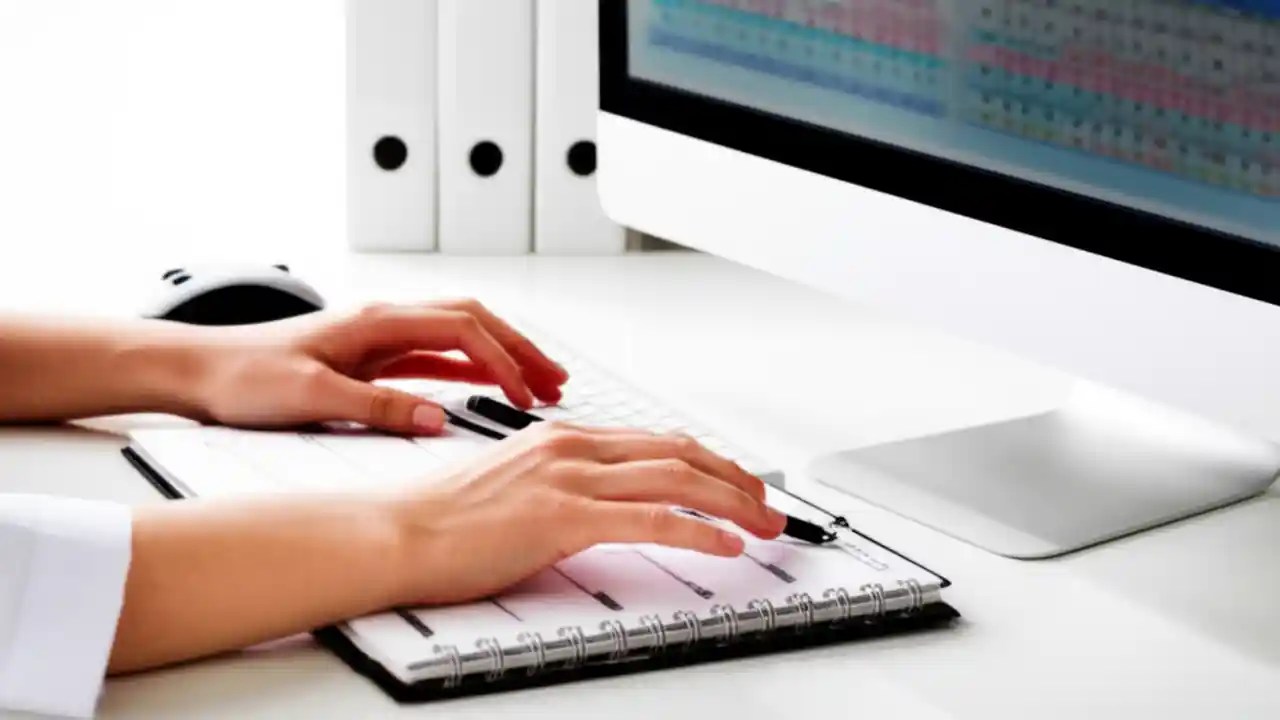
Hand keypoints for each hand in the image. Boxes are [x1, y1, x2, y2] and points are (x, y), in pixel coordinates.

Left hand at [192, 299, 566, 434]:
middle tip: (558, 380)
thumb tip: (439, 418)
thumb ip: (379, 408)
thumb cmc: (242, 377)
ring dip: (501, 357)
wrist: (197, 370)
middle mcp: (383, 322)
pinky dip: (470, 370)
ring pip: (459, 337)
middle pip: (473, 322)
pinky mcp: (370, 359)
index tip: (530, 393)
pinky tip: (486, 389)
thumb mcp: (311, 396)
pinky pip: (435, 357)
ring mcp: (379, 338)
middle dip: (520, 348)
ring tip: (537, 384)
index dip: (504, 359)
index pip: (462, 328)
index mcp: (375, 322)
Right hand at [385, 421, 787, 605]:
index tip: (736, 483)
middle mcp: (573, 448)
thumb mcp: (514, 484)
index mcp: (563, 438)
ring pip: (676, 478)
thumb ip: (559, 483)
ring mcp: (569, 478)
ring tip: (763, 525)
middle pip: (679, 452)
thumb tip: (597, 503)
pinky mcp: (563, 516)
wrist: (397, 532)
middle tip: (767, 506)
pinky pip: (650, 518)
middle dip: (734, 478)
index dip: (708, 461)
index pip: (656, 441)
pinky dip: (698, 530)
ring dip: (731, 502)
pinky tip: (724, 543)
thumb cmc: (443, 517)